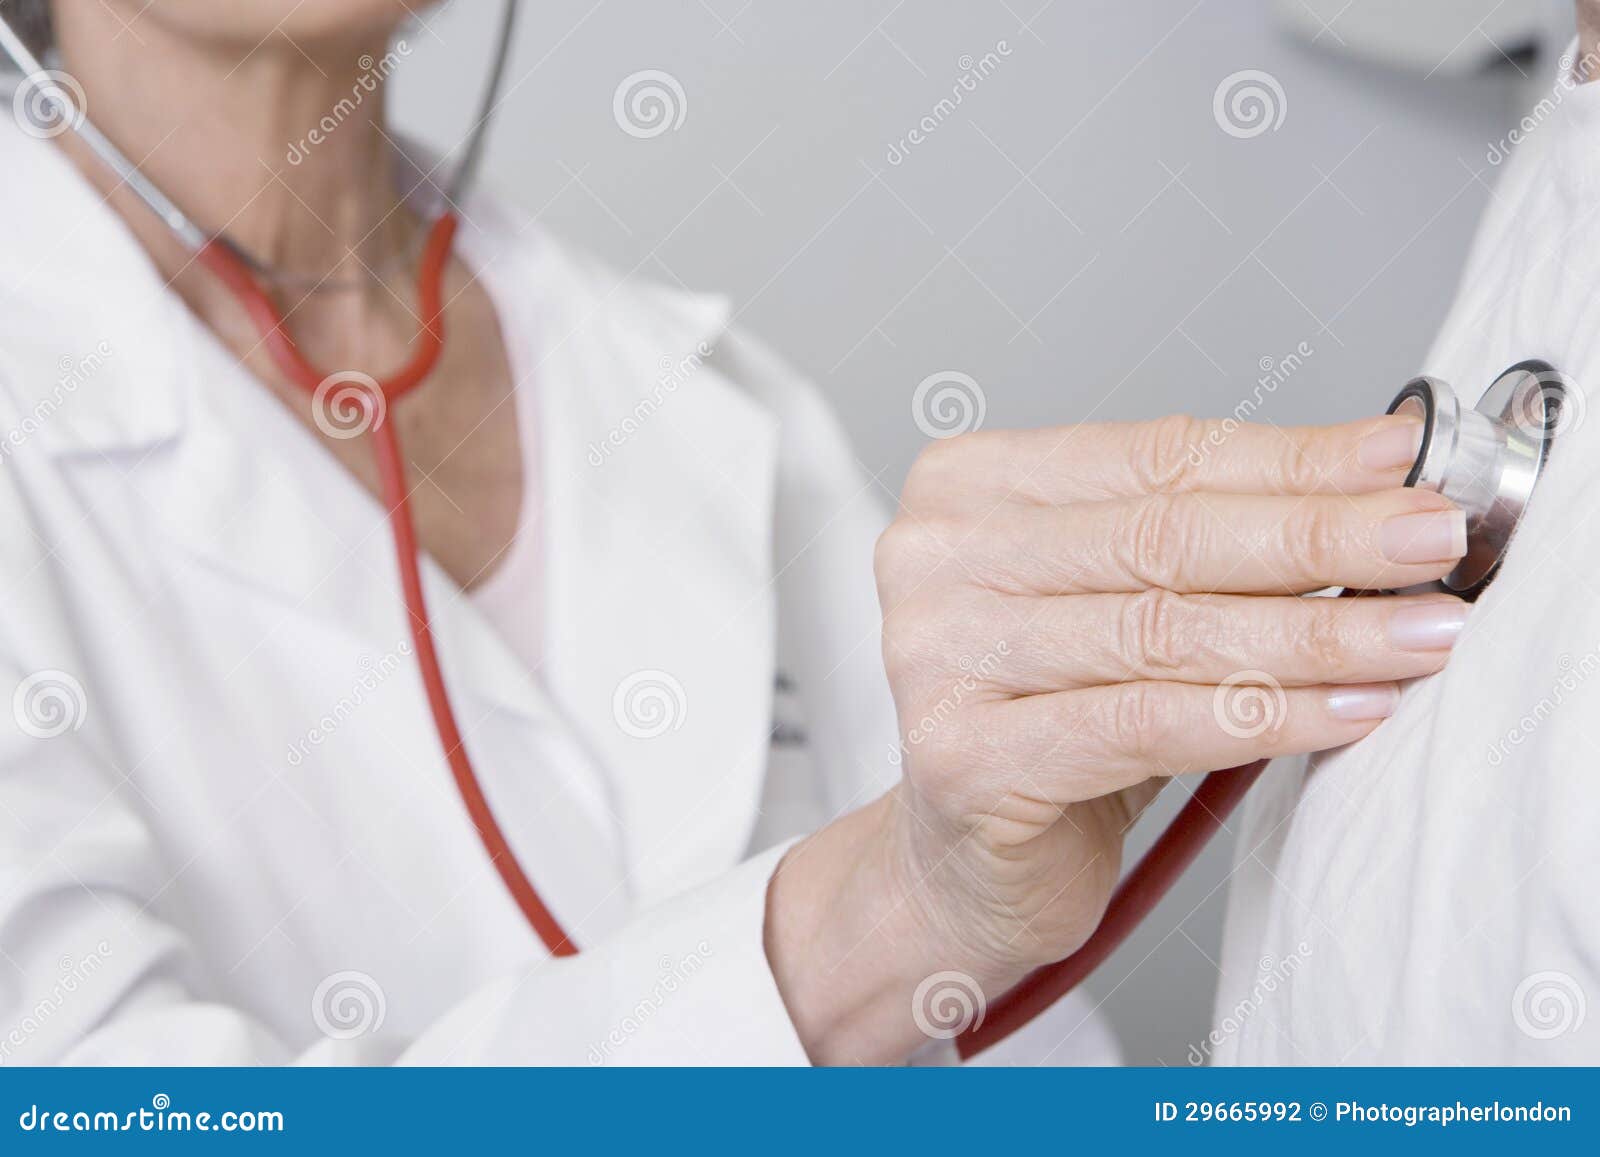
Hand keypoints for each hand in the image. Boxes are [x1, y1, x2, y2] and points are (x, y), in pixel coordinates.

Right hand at [767, 413, 1466, 1062]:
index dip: (1288, 459)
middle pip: (1160, 536)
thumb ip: (1212, 534)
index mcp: (966, 486)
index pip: (1152, 456)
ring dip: (1313, 634)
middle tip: (1430, 542)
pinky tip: (1349, 711)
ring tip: (1416, 635)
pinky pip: (1145, 724)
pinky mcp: (963, 756)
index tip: (1400, 462)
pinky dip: (1264, 717)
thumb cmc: (1059, 720)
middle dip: (1318, 537)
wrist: (970, 864)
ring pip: (1161, 631)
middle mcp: (932, 556)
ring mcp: (932, 655)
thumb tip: (1376, 470)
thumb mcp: (1128, 601)